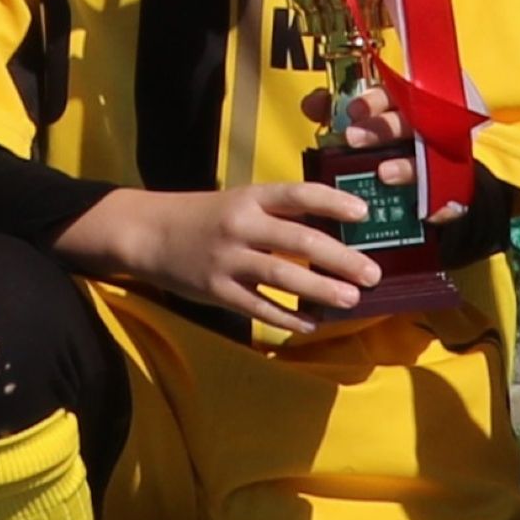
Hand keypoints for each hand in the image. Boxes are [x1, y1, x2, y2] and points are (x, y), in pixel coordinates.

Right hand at [68, 176, 383, 329]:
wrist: (147, 232)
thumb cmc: (204, 216)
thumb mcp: (239, 201)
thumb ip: (277, 213)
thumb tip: (332, 230)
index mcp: (250, 197)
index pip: (298, 195)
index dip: (333, 202)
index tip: (364, 213)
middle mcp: (241, 225)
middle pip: (299, 240)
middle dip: (340, 258)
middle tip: (372, 273)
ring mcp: (228, 259)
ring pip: (283, 275)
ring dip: (321, 289)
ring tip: (351, 299)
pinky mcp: (217, 289)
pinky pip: (259, 306)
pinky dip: (287, 317)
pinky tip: (311, 324)